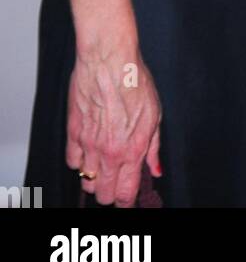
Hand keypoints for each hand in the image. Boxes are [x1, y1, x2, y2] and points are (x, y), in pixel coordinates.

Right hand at [67, 44, 161, 206]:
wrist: (110, 61)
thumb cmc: (134, 82)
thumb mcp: (155, 115)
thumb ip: (154, 147)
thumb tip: (156, 169)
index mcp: (132, 149)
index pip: (125, 193)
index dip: (126, 201)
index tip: (127, 198)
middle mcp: (109, 152)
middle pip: (104, 194)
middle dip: (111, 192)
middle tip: (116, 181)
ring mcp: (89, 144)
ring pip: (87, 182)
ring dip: (95, 178)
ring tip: (103, 165)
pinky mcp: (73, 132)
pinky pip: (72, 162)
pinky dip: (80, 162)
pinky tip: (89, 152)